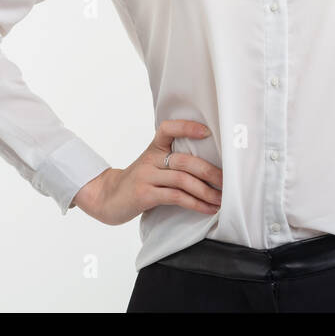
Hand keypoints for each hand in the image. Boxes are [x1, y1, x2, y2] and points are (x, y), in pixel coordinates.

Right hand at [71, 119, 222, 225]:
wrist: (107, 198)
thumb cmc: (138, 182)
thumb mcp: (152, 166)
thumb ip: (172, 162)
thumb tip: (209, 168)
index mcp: (154, 149)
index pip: (168, 129)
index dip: (186, 127)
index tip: (207, 132)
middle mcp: (150, 160)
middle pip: (184, 160)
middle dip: (210, 172)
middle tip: (227, 182)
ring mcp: (146, 177)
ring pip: (183, 180)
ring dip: (206, 191)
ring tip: (221, 200)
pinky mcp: (144, 195)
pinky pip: (175, 197)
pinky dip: (195, 203)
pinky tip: (207, 208)